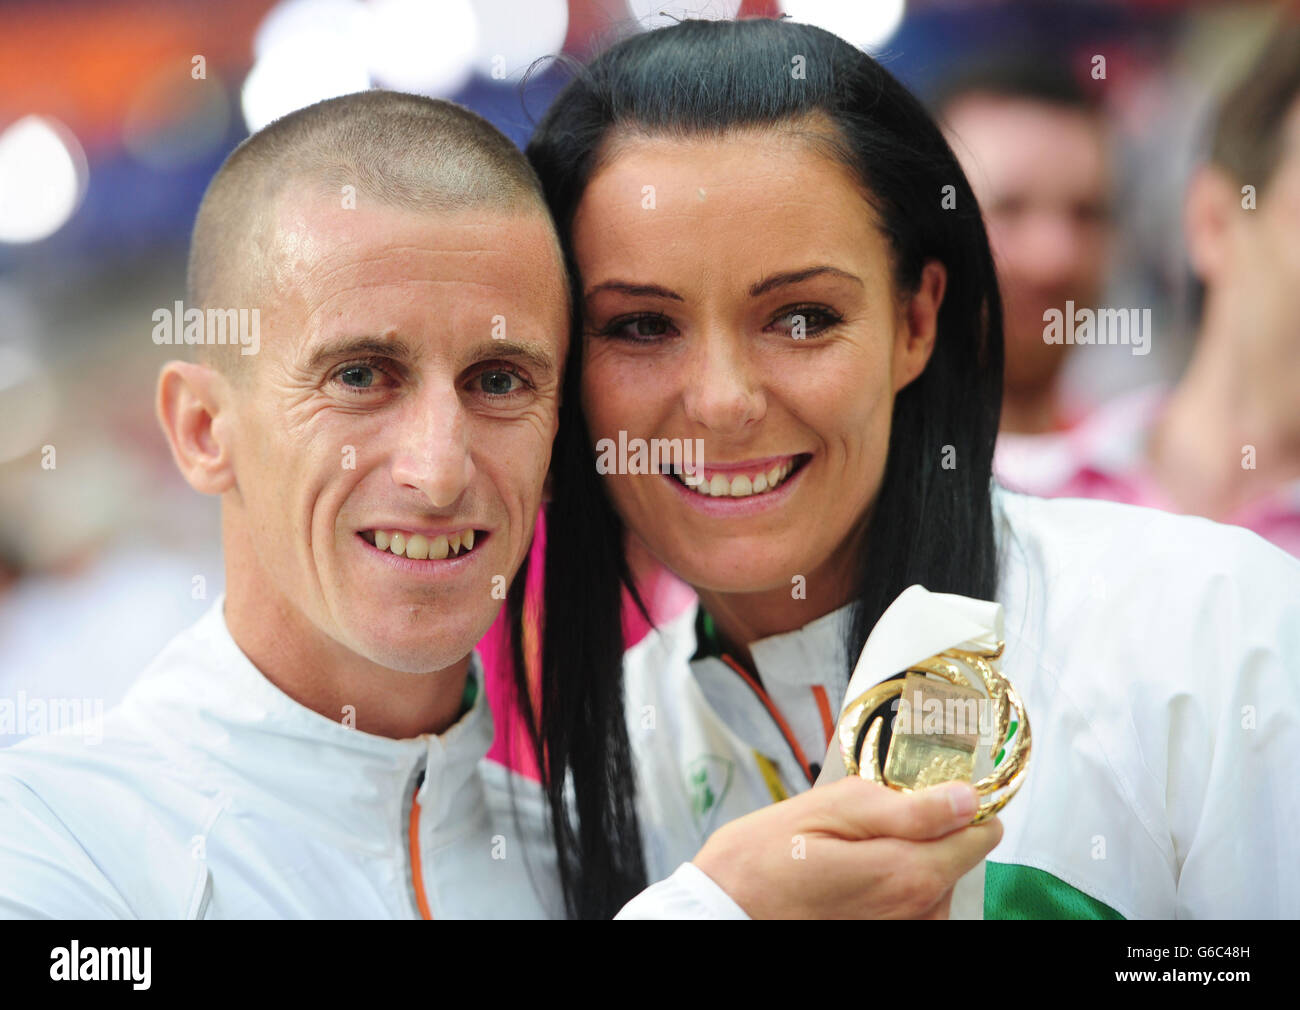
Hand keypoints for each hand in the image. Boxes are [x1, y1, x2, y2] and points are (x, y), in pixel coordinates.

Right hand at [691, 776, 1001, 918]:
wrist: (724, 910)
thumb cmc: (763, 859)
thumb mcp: (831, 808)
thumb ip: (906, 807)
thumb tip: (966, 799)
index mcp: (909, 873)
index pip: (981, 833)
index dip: (956, 804)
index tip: (921, 792)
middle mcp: (916, 913)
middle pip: (957, 857)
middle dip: (925, 831)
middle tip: (866, 821)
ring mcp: (901, 932)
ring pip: (935, 882)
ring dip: (906, 859)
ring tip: (851, 850)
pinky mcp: (885, 939)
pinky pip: (912, 908)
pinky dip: (891, 887)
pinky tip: (851, 877)